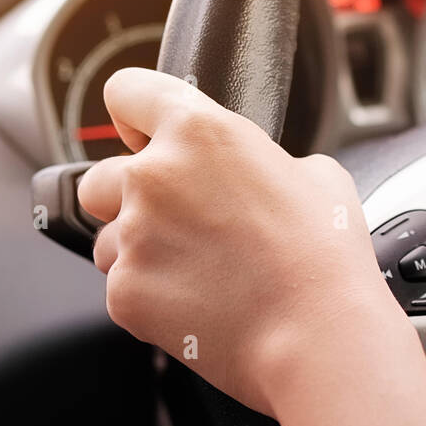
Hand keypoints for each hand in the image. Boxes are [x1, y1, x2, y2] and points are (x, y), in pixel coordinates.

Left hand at [77, 68, 405, 418]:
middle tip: (182, 222)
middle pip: (102, 176)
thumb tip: (255, 172)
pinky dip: (152, 293)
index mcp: (200, 133)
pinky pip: (123, 285)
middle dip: (130, 197)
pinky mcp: (125, 291)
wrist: (317, 334)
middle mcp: (154, 177)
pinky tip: (200, 301)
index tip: (142, 132)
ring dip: (139, 248)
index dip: (135, 112)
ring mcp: (133, 236)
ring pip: (109, 236)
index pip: (128, 91)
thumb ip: (263, 160)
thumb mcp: (316, 175)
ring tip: (198, 270)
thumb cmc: (324, 256)